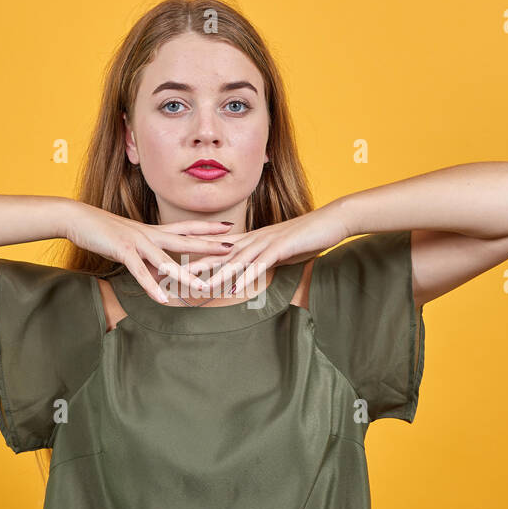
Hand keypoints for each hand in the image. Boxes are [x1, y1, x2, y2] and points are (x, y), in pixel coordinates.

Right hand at [64, 204, 234, 302]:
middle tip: (233, 248)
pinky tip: (163, 299)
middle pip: (186, 240)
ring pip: (166, 261)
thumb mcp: (130, 245)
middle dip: (209, 245)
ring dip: (185, 275)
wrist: (78, 219)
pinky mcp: (123, 251)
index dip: (207, 227)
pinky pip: (140, 272)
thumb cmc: (103, 231)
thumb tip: (160, 274)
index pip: (186, 227)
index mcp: (153, 231)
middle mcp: (150, 234)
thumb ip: (147, 259)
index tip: (229, 227)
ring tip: (204, 288)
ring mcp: (138, 242)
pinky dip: (152, 286)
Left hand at [192, 203, 351, 297]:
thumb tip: (249, 275)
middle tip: (176, 276)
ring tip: (199, 287)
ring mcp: (266, 242)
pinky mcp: (280, 248)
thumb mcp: (280, 252)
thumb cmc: (308, 237)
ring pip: (236, 260)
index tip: (177, 265)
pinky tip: (235, 287)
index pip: (218, 248)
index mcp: (252, 239)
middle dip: (197, 265)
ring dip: (217, 274)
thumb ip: (263, 261)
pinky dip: (246, 276)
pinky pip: (260, 264)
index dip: (197, 256)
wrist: (332, 221)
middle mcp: (254, 238)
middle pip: (219, 253)